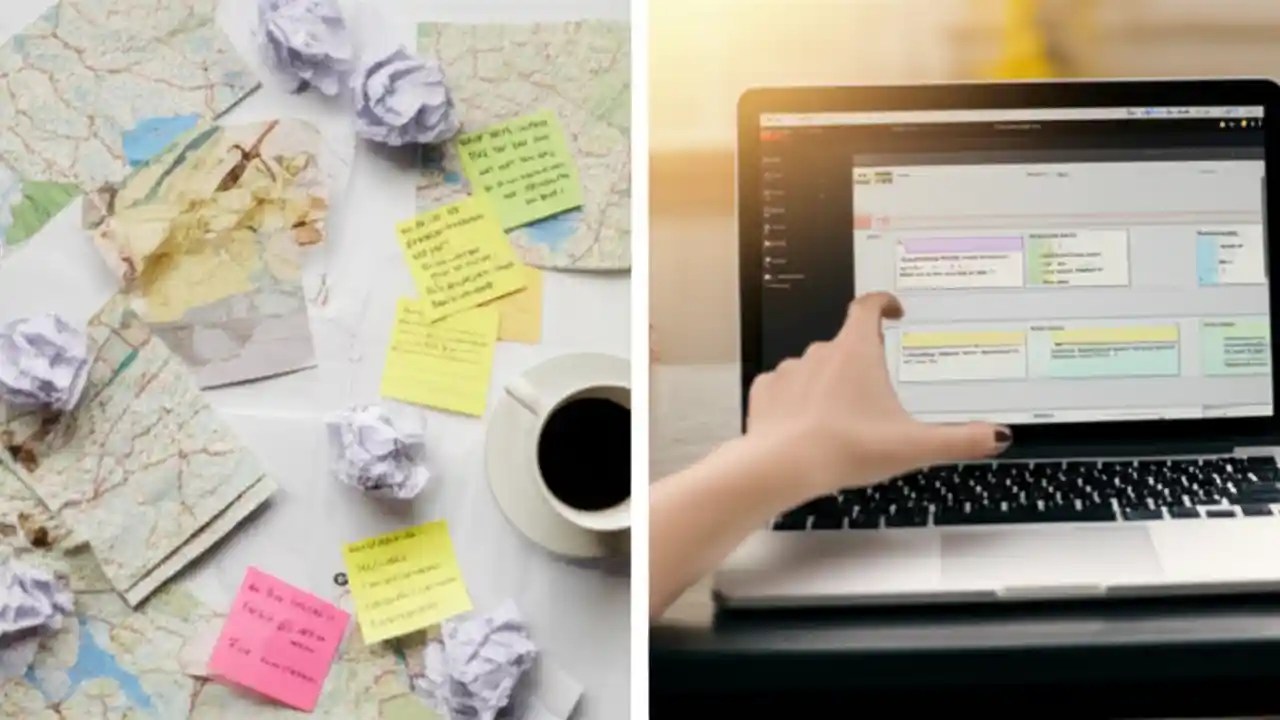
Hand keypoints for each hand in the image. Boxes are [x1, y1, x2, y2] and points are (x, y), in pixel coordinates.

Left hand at [746, 291, 1010, 497]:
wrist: (782, 467)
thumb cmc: (843, 449)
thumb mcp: (913, 446)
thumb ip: (959, 440)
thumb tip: (995, 437)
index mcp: (856, 352)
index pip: (869, 307)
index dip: (883, 303)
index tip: (892, 310)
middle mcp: (820, 353)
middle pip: (844, 344)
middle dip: (860, 363)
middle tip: (874, 394)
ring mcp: (790, 370)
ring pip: (814, 367)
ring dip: (827, 383)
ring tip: (841, 417)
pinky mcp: (767, 392)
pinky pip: (784, 387)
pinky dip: (797, 400)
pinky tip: (807, 423)